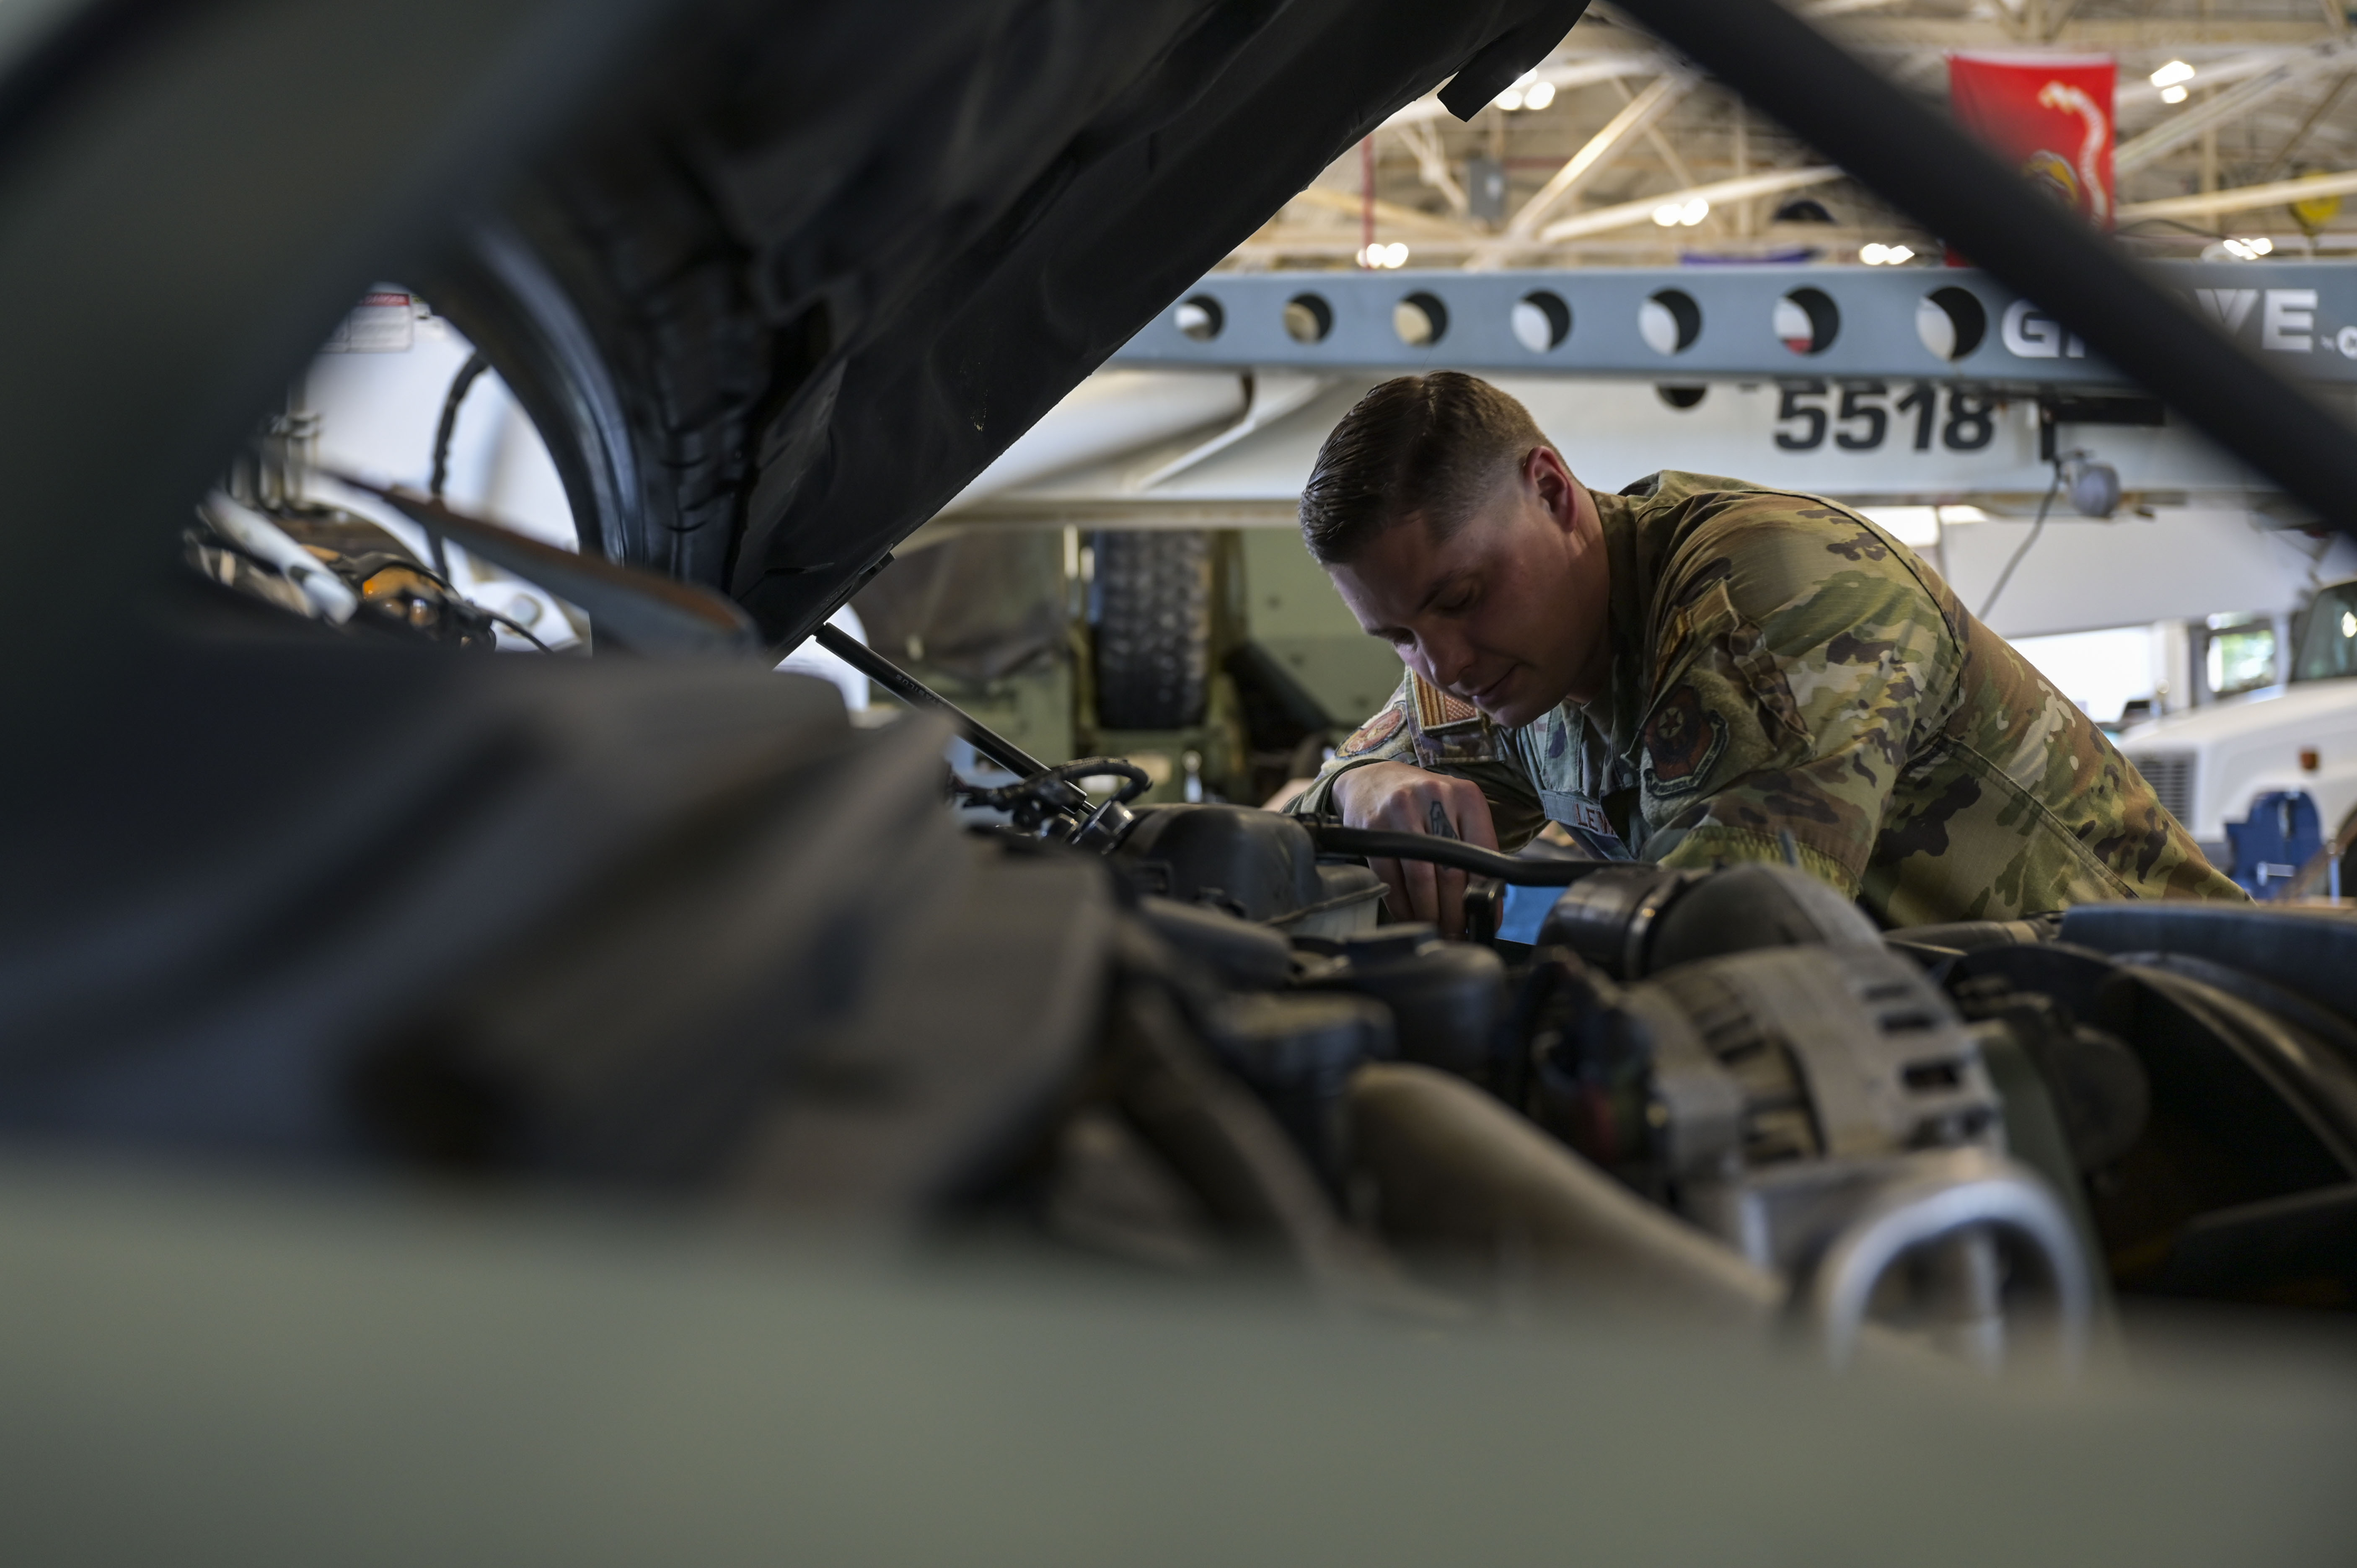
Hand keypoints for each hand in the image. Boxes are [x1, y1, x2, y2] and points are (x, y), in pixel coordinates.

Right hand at [1329, 761, 1498, 937]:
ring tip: (1434, 928)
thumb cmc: (1423, 803)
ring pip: (1420, 878)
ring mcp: (1402, 811)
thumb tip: (1486, 903)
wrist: (1373, 780)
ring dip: (1428, 913)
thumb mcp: (1456, 811)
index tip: (1483, 918)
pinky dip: (1400, 904)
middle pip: (1451, 871)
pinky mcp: (1374, 827)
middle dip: (1454, 911)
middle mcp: (1435, 798)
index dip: (1485, 893)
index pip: (1484, 853)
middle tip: (1456, 931)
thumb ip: (1473, 847)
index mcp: (1466, 796)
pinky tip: (1408, 914)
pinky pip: (1389, 878)